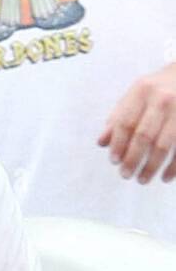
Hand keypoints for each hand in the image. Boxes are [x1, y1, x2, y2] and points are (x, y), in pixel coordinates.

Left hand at [97, 62, 175, 183]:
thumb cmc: (157, 90)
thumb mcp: (136, 96)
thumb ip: (118, 118)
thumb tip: (102, 143)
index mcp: (142, 91)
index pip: (125, 122)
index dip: (118, 144)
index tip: (114, 162)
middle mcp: (162, 99)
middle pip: (143, 136)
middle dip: (132, 159)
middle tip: (125, 175)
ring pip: (163, 145)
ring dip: (151, 167)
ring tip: (142, 180)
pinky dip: (173, 166)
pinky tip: (165, 178)